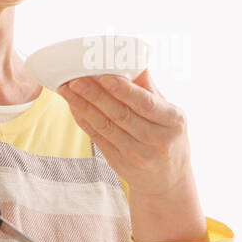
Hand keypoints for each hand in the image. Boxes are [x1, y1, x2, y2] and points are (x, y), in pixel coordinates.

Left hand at [57, 69, 191, 196]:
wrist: (167, 182)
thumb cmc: (169, 138)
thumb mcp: (170, 114)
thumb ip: (150, 89)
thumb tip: (135, 59)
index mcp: (173, 121)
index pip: (145, 103)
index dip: (124, 90)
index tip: (104, 76)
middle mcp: (157, 140)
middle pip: (121, 114)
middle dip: (95, 95)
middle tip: (75, 79)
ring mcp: (138, 155)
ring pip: (106, 126)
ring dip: (83, 106)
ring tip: (67, 90)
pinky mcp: (121, 164)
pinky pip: (98, 138)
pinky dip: (84, 121)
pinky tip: (74, 106)